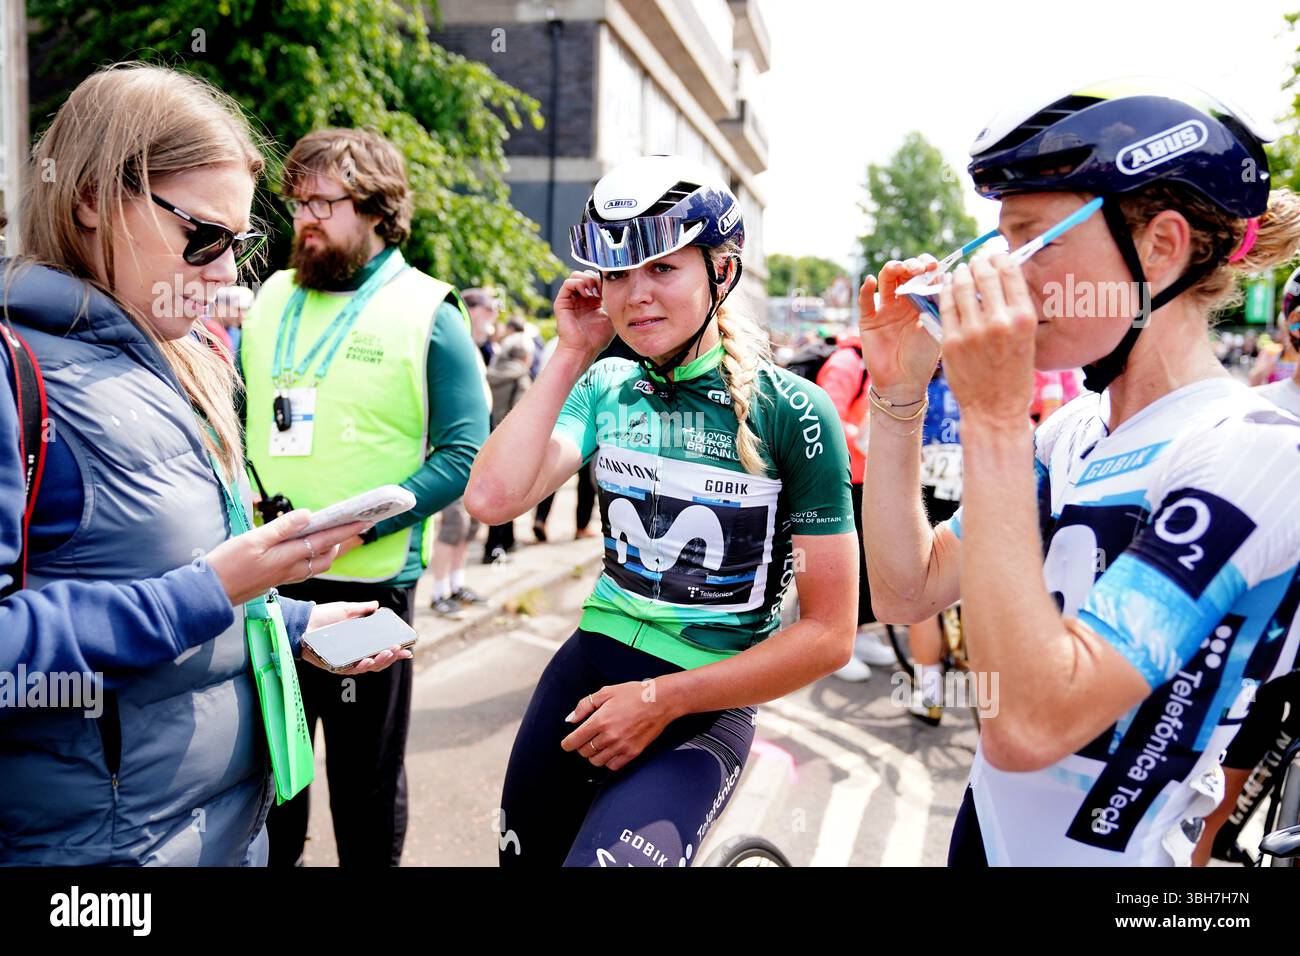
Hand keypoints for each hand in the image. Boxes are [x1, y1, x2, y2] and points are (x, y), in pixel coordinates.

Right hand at [207, 510, 369, 606]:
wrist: (211, 593)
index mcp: (287, 557)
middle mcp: (291, 569)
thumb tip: (308, 515)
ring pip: (318, 564)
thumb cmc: (227, 564)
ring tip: (334, 533)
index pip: (325, 540)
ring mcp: (285, 576)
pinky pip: (306, 568)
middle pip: (328, 556)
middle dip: (343, 540)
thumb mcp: (252, 540)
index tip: (365, 520)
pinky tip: (309, 547)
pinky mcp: (277, 579)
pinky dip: (315, 556)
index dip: (347, 530)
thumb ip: (281, 528)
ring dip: (330, 549)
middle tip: (353, 524)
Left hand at [300, 600, 413, 674]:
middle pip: (377, 661)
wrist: (302, 622)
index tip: (408, 651)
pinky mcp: (334, 665)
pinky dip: (361, 666)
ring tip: (388, 653)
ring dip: (380, 662)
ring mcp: (345, 661)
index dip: (395, 652)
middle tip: (398, 649)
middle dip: (390, 657)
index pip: (381, 650)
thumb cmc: (322, 616)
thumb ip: (362, 609)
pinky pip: (350, 670)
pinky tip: (368, 661)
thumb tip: (377, 605)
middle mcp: (354, 654)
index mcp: (360, 643)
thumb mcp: (346, 610)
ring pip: (367, 667)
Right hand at [553, 270, 614, 361]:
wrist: (584, 350)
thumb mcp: (611, 317)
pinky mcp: (561, 301)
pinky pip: (568, 283)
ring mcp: (570, 299)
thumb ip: (613, 302)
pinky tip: (588, 294)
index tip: (610, 288)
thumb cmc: (597, 338)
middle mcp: (579, 298)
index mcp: (591, 300)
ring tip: (595, 292)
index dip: (603, 279)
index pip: (595, 279)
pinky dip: (579, 284)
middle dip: (596, 277)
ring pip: (576, 276)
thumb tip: (618, 288)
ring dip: (588, 279)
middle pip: (586, 274)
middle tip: (602, 290)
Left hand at [560, 681, 675, 771]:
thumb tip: (571, 720)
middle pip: (584, 752)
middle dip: (581, 746)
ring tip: (599, 744)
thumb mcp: (606, 692)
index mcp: (600, 720)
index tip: (567, 743)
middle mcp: (609, 736)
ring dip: (594, 754)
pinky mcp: (632, 753)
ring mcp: (621, 746)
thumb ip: (584, 706)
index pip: (574, 741)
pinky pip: (612, 766)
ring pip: (596, 761)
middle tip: (587, 738)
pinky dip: (608, 761)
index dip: (567, 744)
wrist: (660, 701)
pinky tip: (610, 750)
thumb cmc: (634, 694)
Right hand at [858, 256, 941, 395]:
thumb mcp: (935, 329)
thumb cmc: (923, 359)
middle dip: (911, 265)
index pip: (924, 275)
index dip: (928, 266)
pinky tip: (870, 281)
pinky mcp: (868, 320)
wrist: (903, 383)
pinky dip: (866, 289)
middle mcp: (904, 302)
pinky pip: (865, 301)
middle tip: (919, 268)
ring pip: (886, 281)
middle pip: (905, 273)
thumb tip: (945, 277)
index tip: (934, 266)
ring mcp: (885, 309)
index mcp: (923, 302)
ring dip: (891, 269)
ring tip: (898, 268)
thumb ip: (938, 305)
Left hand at [938, 254, 1037, 425]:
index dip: (999, 258)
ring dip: (959, 273)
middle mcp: (999, 321)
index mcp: (1023, 318)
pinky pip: (944, 305)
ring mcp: (972, 331)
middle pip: (984, 274)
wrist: (994, 410)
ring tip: (960, 272)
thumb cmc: (1014, 374)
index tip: (995, 256)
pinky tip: (947, 288)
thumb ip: (1015, 308)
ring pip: (960, 285)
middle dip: (979, 263)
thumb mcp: (1026, 339)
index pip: (1009, 272)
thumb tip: (1003, 276)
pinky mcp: (950, 341)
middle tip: (976, 262)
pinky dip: (945, 292)